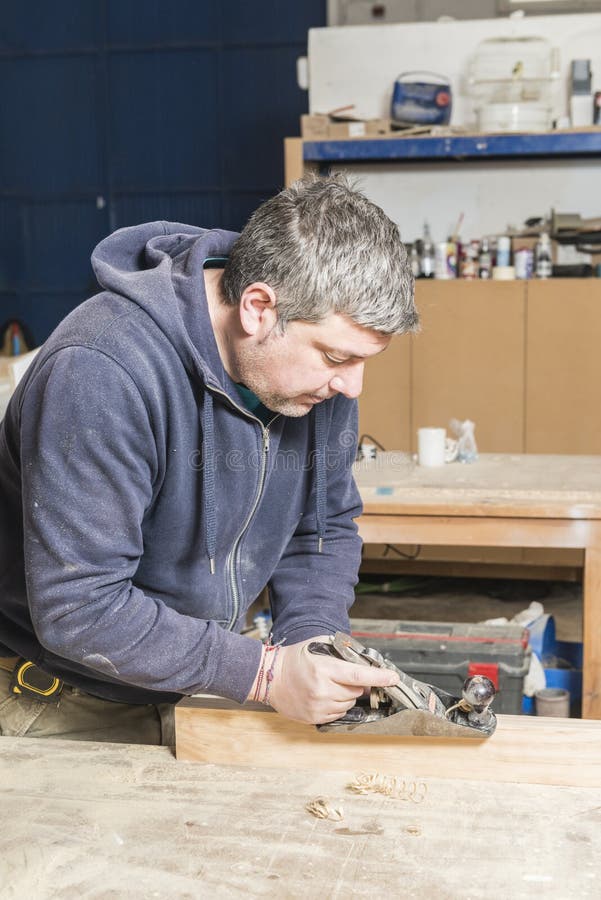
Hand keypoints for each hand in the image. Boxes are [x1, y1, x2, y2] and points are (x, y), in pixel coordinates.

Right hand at [249, 635, 399, 724]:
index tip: (393, 678)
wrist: (270, 677)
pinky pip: (338, 714)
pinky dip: (337, 705)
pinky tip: (324, 695)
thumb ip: (341, 652)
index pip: (358, 676)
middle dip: (357, 684)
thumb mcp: (318, 646)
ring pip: (349, 703)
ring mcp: (318, 706)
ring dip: (347, 695)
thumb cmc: (295, 658)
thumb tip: (365, 660)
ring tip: (329, 685)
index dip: (379, 677)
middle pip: (357, 691)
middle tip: (343, 676)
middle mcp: (323, 690)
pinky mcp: (314, 718)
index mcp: (324, 670)